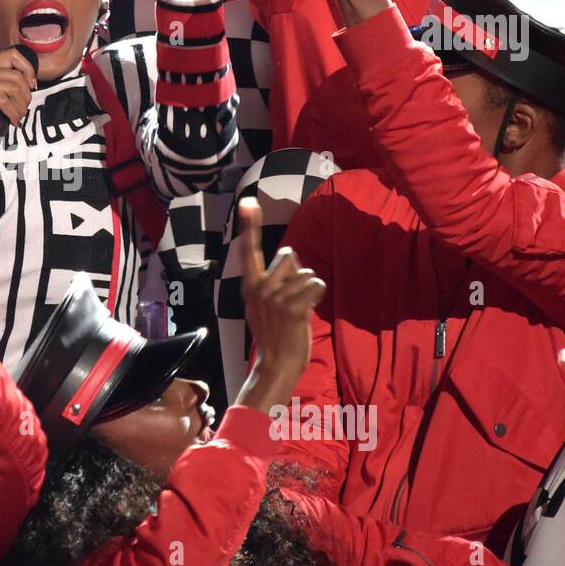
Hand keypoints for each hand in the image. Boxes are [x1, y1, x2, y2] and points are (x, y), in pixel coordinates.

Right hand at [0, 47, 38, 191]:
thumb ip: (7, 82)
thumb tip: (31, 81)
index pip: (12, 55)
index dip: (27, 69)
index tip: (31, 86)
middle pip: (16, 75)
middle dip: (25, 95)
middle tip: (23, 109)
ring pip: (12, 89)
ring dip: (20, 107)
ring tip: (18, 116)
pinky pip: (4, 102)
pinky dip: (13, 113)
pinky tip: (13, 121)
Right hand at [235, 197, 324, 411]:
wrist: (276, 365)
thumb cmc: (275, 334)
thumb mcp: (264, 305)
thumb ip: (273, 280)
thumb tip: (289, 254)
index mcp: (250, 285)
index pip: (249, 250)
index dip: (249, 225)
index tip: (246, 200)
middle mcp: (259, 287)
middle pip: (290, 256)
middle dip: (297, 273)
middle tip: (291, 301)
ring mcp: (274, 297)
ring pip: (307, 274)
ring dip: (310, 290)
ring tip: (298, 311)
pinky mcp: (292, 307)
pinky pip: (316, 285)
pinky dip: (318, 297)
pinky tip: (307, 313)